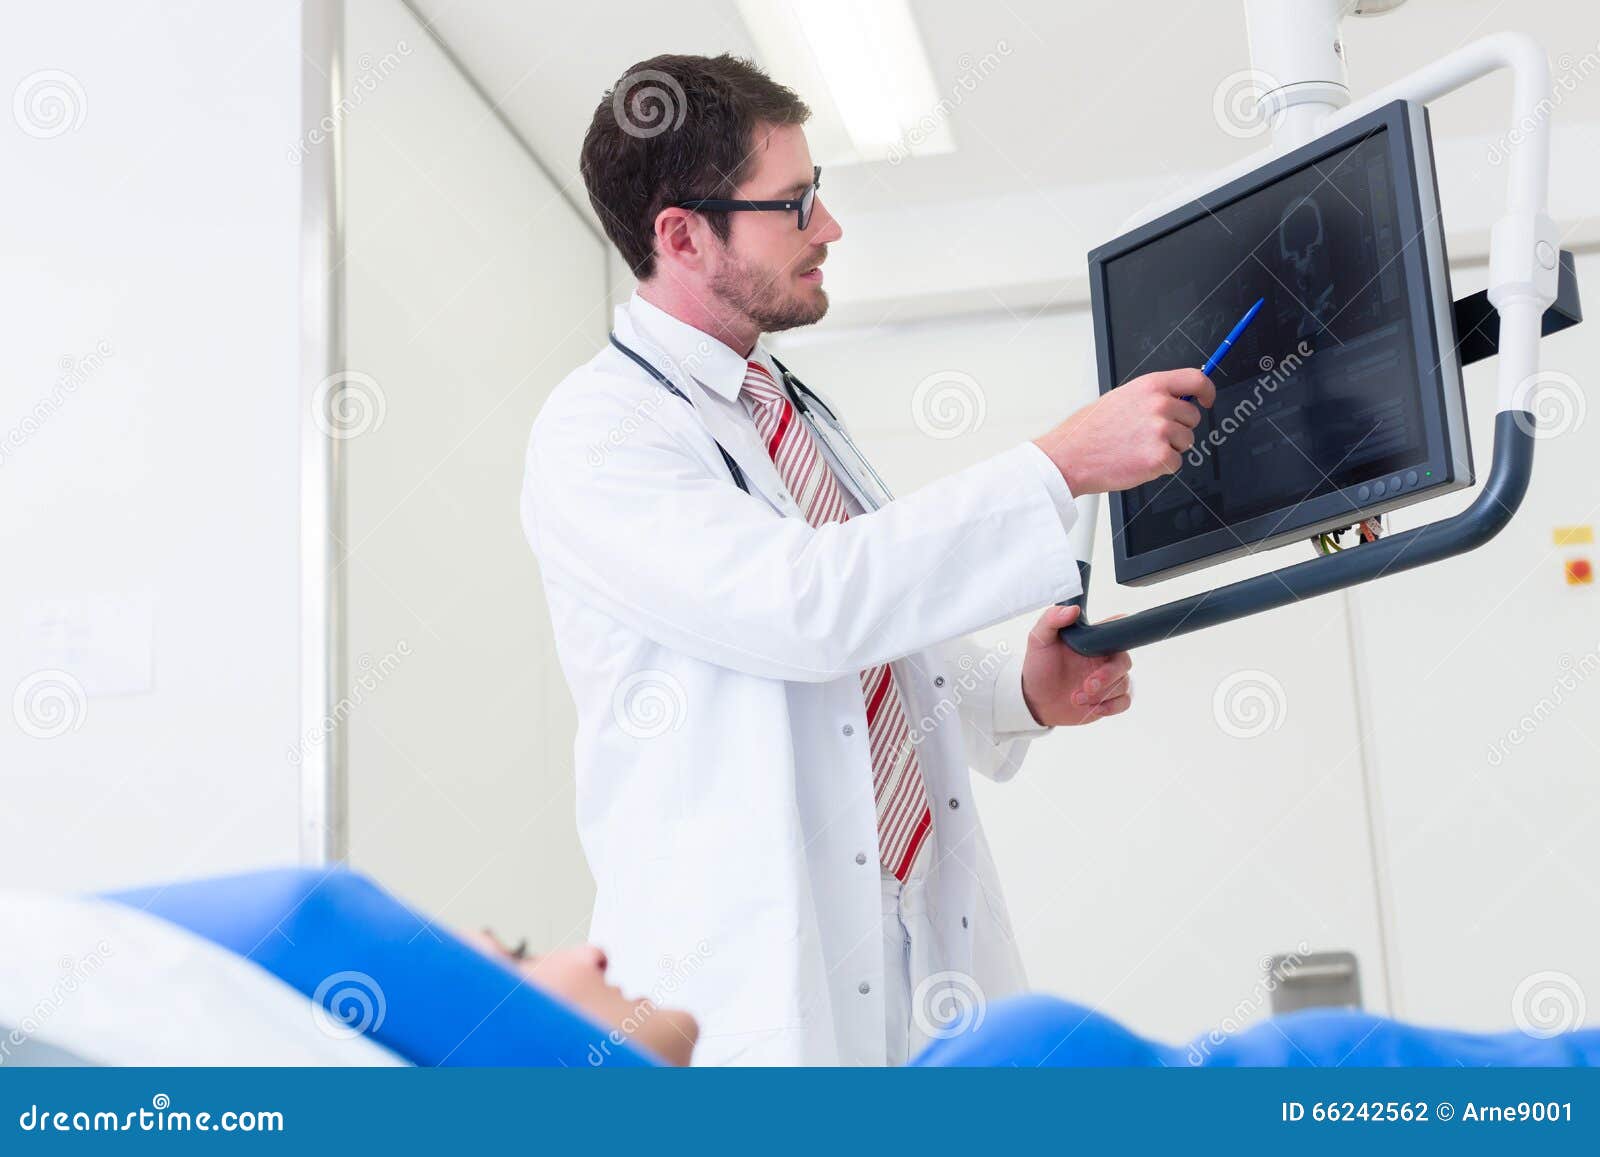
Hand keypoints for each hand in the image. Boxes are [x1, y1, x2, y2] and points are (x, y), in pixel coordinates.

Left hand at [1019, 604, 1131, 725]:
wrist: (1035, 699)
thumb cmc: (1039, 666)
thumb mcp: (1039, 639)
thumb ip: (1052, 619)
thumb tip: (1072, 610)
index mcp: (1093, 641)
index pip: (1117, 630)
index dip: (1122, 634)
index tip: (1109, 645)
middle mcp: (1104, 659)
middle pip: (1124, 661)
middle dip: (1109, 675)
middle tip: (1088, 684)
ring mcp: (1108, 680)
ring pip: (1123, 683)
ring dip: (1102, 694)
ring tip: (1076, 698)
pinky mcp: (1108, 700)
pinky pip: (1124, 701)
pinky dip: (1111, 706)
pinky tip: (1093, 708)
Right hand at [1033, 368, 1214, 494]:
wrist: (1070, 456)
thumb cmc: (1090, 431)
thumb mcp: (1122, 398)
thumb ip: (1152, 396)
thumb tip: (1178, 400)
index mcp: (1150, 386)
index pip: (1196, 380)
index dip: (1207, 391)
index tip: (1207, 400)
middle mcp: (1159, 405)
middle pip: (1193, 418)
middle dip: (1178, 429)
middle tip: (1150, 436)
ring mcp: (1161, 431)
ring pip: (1186, 442)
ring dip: (1169, 448)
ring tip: (1139, 448)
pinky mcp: (1160, 457)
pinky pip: (1176, 463)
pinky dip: (1160, 466)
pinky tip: (1138, 461)